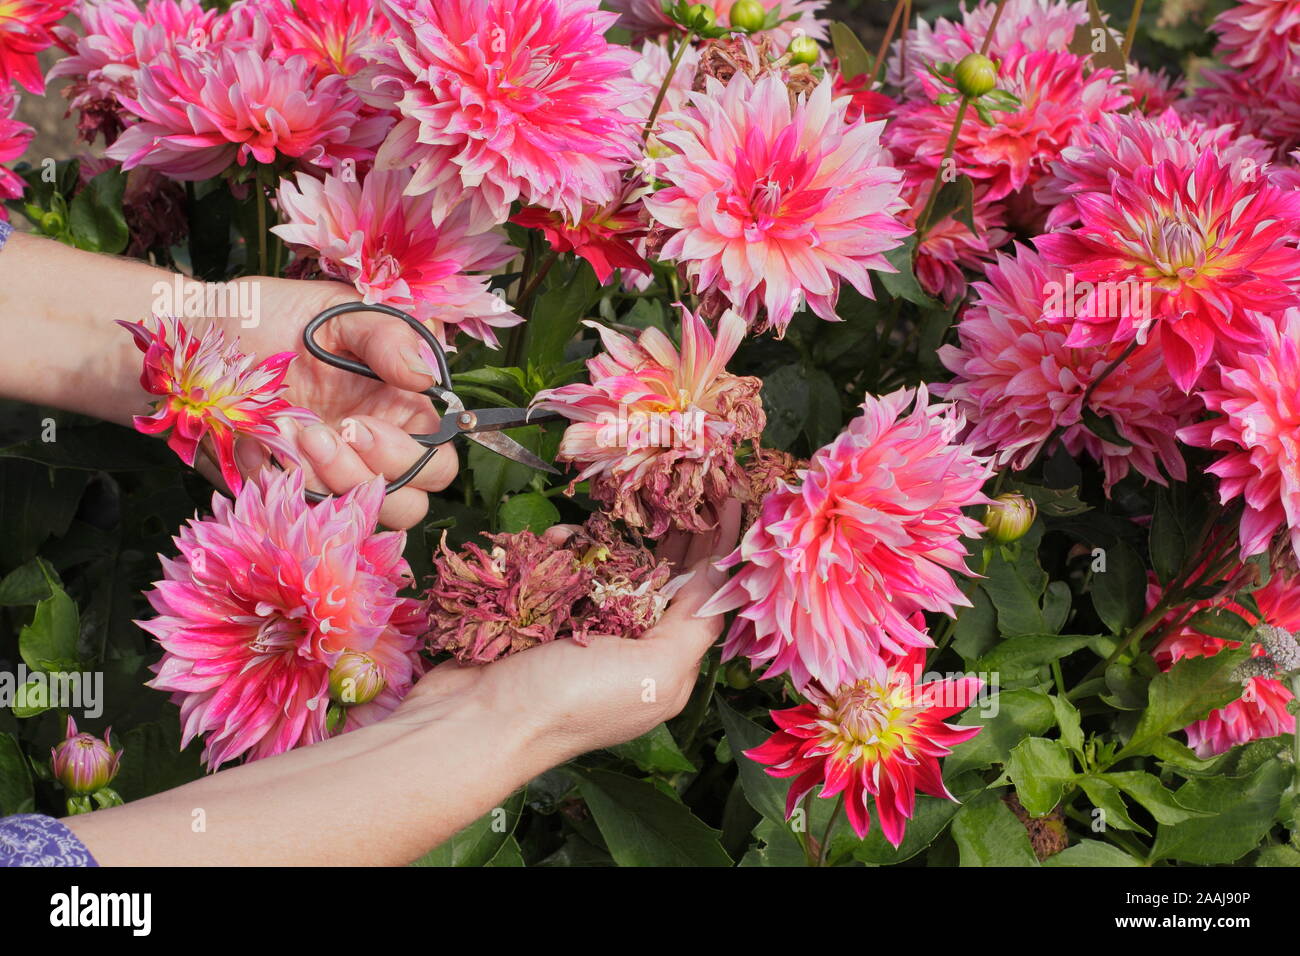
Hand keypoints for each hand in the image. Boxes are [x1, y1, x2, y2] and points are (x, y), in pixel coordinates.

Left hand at [216, 277, 458, 528]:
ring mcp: (329, 476)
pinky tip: (260, 447)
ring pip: (359, 515)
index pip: (437, 462)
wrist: (197, 334)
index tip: (360, 425)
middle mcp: (371, 453)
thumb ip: (388, 337)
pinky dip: (283, 489)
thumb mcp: (336, 311)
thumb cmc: (272, 316)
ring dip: (329, 482)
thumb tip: (426, 376)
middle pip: (409, 503)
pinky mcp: (285, 492)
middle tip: (330, 433)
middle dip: (371, 475)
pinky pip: (300, 516)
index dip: (411, 456)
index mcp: (399, 412)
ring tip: (291, 432)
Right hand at [389, 499, 743, 761]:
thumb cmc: (570, 702)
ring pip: (608, 561)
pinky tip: (557, 537)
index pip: (705, 591)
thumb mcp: (653, 673)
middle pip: (662, 571)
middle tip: (681, 478)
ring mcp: (581, 623)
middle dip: (673, 526)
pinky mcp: (539, 609)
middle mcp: (628, 640)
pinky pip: (559, 564)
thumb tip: (721, 581)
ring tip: (615, 504)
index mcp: (663, 659)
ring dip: (608, 532)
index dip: (721, 544)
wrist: (474, 721)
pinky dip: (559, 547)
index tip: (731, 494)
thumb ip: (694, 626)